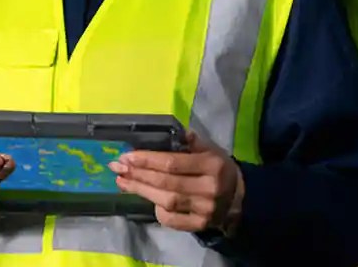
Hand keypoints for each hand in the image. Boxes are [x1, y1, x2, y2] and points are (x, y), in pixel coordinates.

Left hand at [109, 132, 244, 233]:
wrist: (240, 199)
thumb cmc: (219, 169)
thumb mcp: (212, 150)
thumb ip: (193, 142)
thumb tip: (176, 132)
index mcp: (211, 165)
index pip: (173, 163)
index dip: (147, 159)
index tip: (126, 156)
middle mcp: (208, 188)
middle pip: (166, 183)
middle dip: (138, 174)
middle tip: (117, 168)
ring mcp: (204, 210)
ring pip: (166, 201)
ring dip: (141, 190)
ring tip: (122, 181)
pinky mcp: (200, 225)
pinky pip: (172, 220)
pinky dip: (158, 210)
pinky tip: (146, 199)